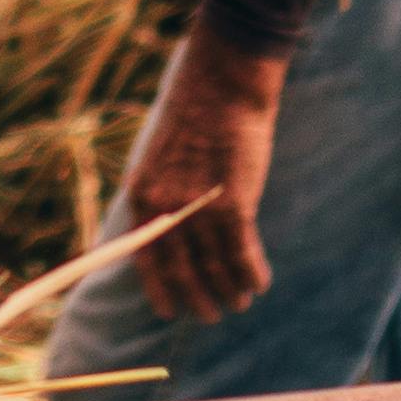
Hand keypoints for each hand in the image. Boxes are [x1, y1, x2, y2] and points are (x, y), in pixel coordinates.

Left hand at [112, 17, 290, 325]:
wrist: (221, 84)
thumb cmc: (195, 117)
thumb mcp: (161, 157)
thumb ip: (163, 196)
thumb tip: (171, 234)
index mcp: (142, 193)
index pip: (145, 256)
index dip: (159, 288)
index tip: (169, 311)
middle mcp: (165, 206)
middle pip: (181, 270)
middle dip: (197, 298)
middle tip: (210, 315)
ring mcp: (198, 207)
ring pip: (215, 267)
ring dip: (229, 290)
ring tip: (238, 302)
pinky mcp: (233, 204)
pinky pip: (242, 254)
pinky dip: (252, 273)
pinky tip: (258, 283)